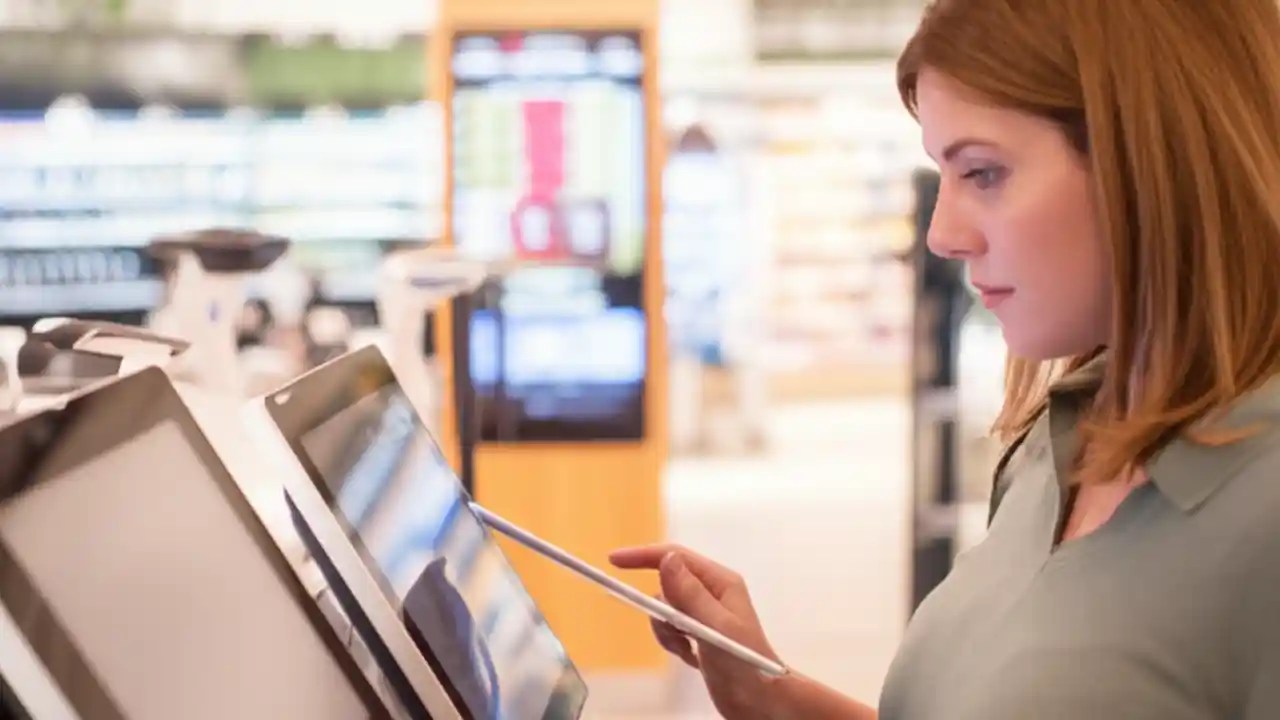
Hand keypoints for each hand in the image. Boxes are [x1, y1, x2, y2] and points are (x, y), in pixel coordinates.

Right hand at [610, 545, 786, 719]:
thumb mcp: (715, 626)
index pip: (676, 557)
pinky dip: (672, 643)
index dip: (643, 556)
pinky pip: (669, 629)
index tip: (614, 561)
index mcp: (720, 582)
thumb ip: (689, 594)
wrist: (758, 701)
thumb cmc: (744, 662)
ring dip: (667, 631)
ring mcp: (704, 613)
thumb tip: (667, 558)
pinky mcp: (698, 633)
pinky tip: (691, 658)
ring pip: (665, 610)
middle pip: (667, 586)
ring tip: (687, 650)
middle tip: (677, 633)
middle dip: (663, 611)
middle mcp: (712, 592)